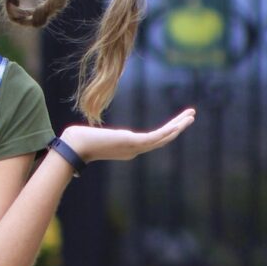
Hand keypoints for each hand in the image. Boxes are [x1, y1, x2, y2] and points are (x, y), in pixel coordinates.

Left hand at [62, 108, 195, 164]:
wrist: (75, 146)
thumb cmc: (80, 141)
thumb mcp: (93, 136)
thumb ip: (95, 135)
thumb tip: (80, 133)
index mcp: (128, 148)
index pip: (152, 140)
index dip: (166, 131)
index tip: (176, 122)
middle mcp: (134, 150)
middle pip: (162, 138)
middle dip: (177, 127)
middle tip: (191, 116)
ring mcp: (135, 148)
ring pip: (163, 137)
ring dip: (178, 126)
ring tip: (192, 115)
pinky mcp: (133, 143)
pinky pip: (156, 137)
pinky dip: (169, 131)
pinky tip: (179, 124)